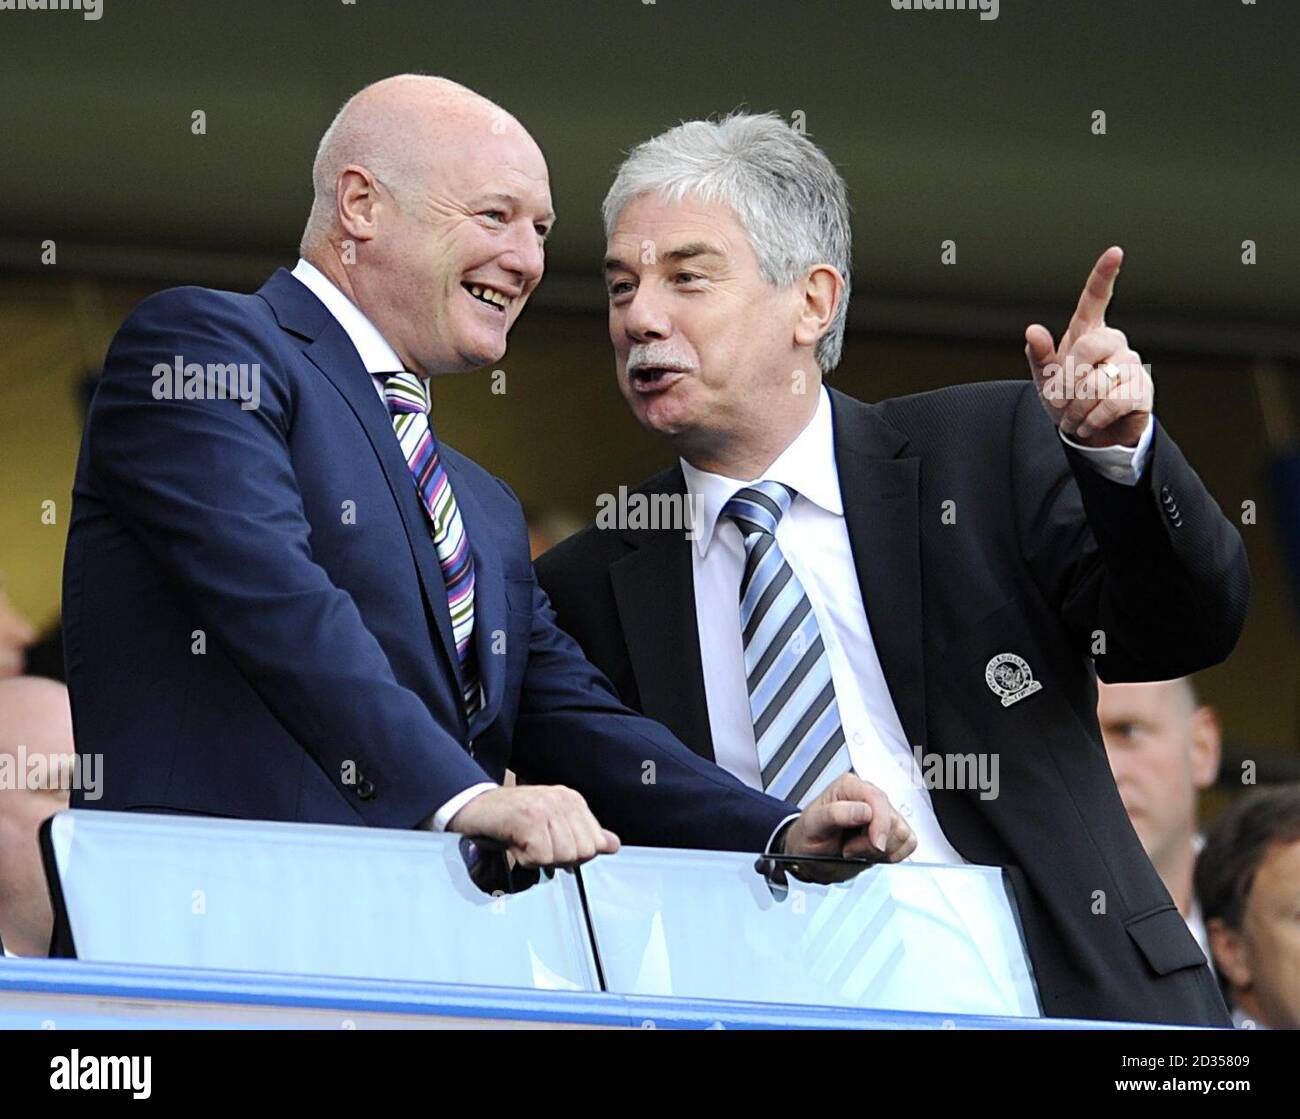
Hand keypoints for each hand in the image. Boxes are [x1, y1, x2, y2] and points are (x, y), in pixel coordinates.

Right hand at [447, 785, 619, 868]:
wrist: (473, 808)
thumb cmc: (511, 820)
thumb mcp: (552, 825)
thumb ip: (583, 834)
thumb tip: (613, 844)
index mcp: (573, 800)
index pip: (595, 844)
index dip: (572, 855)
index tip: (550, 845)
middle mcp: (563, 799)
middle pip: (583, 853)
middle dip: (557, 858)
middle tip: (535, 845)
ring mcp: (546, 807)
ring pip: (563, 856)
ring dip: (539, 859)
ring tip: (524, 842)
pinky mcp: (528, 818)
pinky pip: (540, 857)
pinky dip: (525, 859)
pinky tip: (514, 844)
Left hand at [779, 773, 915, 881]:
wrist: (810, 854)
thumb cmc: (808, 835)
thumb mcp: (813, 824)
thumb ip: (836, 814)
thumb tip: (864, 810)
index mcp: (849, 786)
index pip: (878, 800)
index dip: (880, 825)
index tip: (875, 845)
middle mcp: (869, 797)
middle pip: (893, 820)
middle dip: (873, 843)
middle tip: (849, 848)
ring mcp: (882, 814)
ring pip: (903, 834)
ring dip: (880, 851)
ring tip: (857, 850)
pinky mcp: (891, 831)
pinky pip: (909, 843)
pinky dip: (893, 855)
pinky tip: (871, 854)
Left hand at [1025, 246, 1153, 448]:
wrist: (1089, 433)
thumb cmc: (1066, 399)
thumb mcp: (1044, 379)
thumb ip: (1038, 356)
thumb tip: (1033, 330)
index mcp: (1087, 333)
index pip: (1096, 298)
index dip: (1104, 275)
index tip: (1115, 252)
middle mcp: (1113, 342)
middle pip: (1088, 347)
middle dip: (1067, 378)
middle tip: (1061, 400)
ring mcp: (1130, 364)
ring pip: (1098, 381)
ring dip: (1076, 407)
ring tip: (1074, 417)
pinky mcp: (1141, 390)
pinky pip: (1112, 403)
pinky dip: (1092, 419)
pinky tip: (1089, 424)